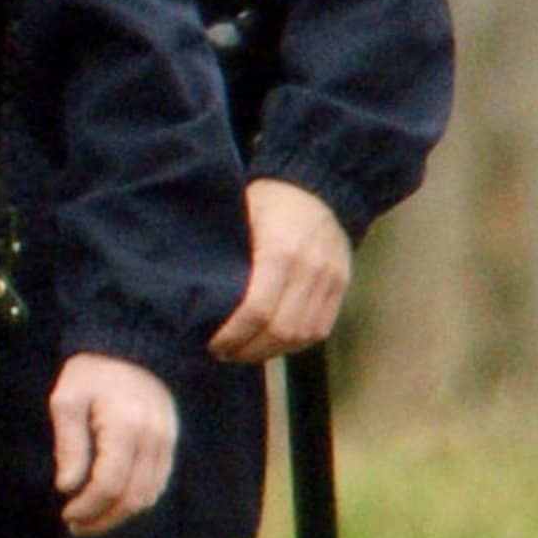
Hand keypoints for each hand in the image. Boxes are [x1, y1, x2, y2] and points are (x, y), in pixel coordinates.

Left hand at [48, 353, 178, 536]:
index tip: (66, 514)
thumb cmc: (90, 374)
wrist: (129, 349)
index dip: (88, 507)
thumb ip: (68, 444)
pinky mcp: (170, 444)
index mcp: (125, 426)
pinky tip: (111, 502)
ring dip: (119, 515)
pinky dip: (135, 500)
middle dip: (102, 519)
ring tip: (90, 519)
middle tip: (75, 525)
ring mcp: (166, 442)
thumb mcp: (66, 401)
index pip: (109, 484)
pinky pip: (157, 484)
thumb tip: (67, 487)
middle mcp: (153, 438)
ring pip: (148, 496)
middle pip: (132, 498)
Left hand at [207, 177, 352, 363]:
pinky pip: (320, 329)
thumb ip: (228, 259)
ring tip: (243, 351)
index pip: (256, 311)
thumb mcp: (241, 218)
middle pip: (281, 331)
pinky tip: (270, 343)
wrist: (319, 185)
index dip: (232, 335)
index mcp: (281, 251)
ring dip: (270, 352)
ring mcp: (331, 279)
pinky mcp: (341, 286)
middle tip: (223, 352)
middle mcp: (311, 269)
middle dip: (248, 350)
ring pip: (302, 336)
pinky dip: (294, 344)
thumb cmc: (269, 201)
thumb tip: (196, 301)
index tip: (212, 343)